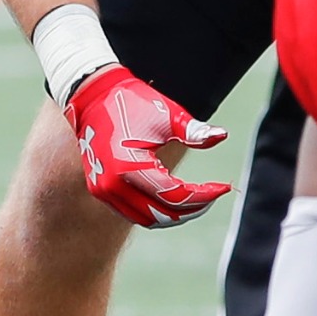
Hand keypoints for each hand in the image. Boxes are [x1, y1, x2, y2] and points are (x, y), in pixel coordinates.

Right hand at [61, 65, 230, 226]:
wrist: (93, 96)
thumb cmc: (133, 102)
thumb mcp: (167, 114)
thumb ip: (194, 130)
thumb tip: (222, 136)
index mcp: (128, 166)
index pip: (173, 196)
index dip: (203, 196)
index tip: (222, 187)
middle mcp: (112, 185)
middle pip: (160, 215)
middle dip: (191, 209)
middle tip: (211, 195)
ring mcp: (103, 190)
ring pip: (146, 219)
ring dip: (173, 215)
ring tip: (195, 200)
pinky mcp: (100, 189)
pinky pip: (132, 212)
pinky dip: (155, 211)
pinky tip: (172, 198)